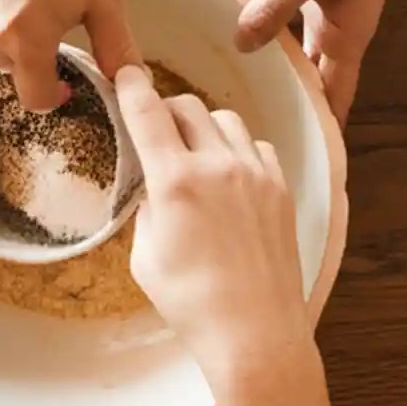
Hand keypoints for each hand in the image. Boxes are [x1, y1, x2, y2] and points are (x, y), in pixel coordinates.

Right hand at [0, 0, 139, 110]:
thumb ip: (115, 46)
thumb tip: (130, 83)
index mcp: (27, 40)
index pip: (34, 98)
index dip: (54, 96)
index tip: (66, 82)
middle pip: (10, 73)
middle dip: (33, 61)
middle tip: (52, 27)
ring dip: (5, 43)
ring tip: (27, 7)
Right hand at [116, 65, 308, 361]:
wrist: (255, 333)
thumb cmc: (190, 304)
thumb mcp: (145, 257)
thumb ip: (148, 210)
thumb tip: (155, 189)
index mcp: (176, 181)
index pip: (148, 113)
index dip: (132, 87)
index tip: (125, 72)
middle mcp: (218, 166)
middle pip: (188, 107)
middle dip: (166, 110)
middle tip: (156, 128)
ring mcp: (256, 174)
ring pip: (225, 120)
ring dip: (203, 127)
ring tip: (195, 154)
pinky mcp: (281, 189)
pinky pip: (257, 147)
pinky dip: (238, 150)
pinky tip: (230, 177)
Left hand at [237, 0, 406, 125]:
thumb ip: (275, 7)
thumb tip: (242, 46)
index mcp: (349, 34)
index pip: (336, 96)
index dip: (322, 129)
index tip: (301, 161)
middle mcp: (334, 23)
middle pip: (308, 75)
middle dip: (285, 100)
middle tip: (250, 128)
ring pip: (285, 40)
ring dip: (262, 57)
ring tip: (227, 84)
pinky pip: (272, 2)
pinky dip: (251, 11)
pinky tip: (223, 21)